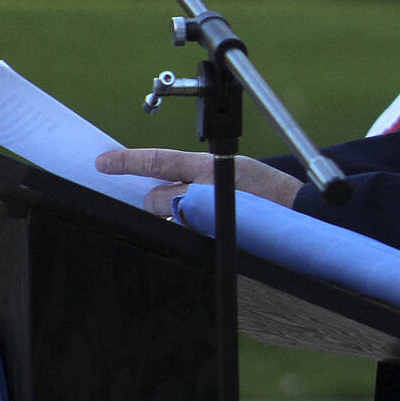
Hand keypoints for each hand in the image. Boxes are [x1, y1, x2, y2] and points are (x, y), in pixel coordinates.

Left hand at [95, 147, 304, 217]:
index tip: (101, 163)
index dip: (127, 161)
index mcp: (210, 168)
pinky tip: (215, 227)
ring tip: (210, 213)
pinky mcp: (209, 239)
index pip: (158, 162)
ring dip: (179, 217)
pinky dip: (194, 230)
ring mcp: (206, 218)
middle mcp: (204, 191)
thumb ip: (198, 175)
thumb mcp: (233, 171)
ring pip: (169, 218)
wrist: (298, 214)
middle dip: (160, 201)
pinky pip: (186, 235)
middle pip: (155, 198)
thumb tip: (161, 186)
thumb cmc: (266, 191)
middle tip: (184, 200)